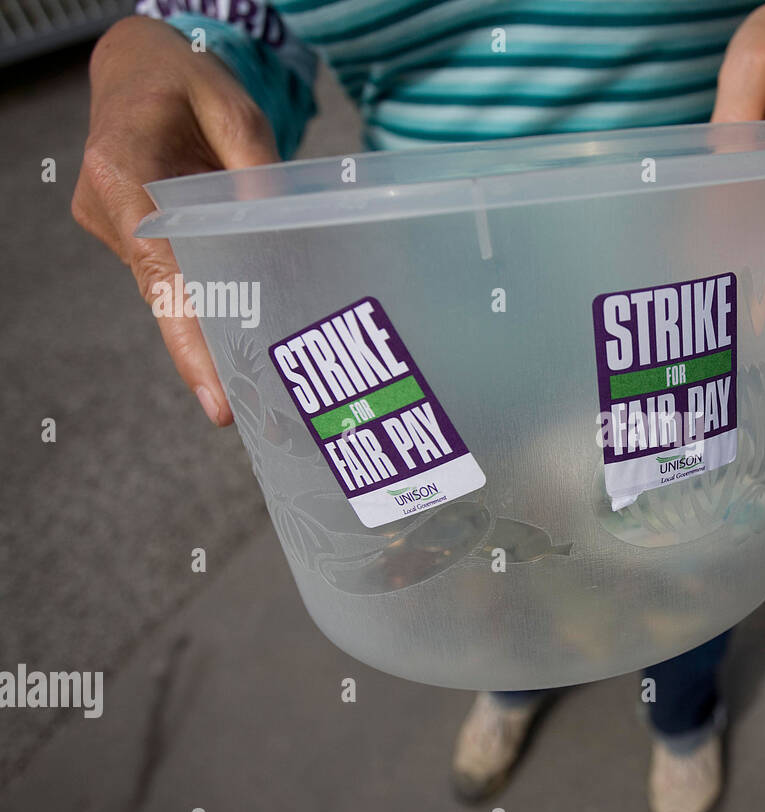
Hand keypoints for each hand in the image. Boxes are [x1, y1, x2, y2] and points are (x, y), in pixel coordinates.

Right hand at [72, 16, 279, 425]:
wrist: (134, 65)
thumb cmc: (183, 79)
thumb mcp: (231, 103)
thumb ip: (254, 162)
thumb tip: (275, 226)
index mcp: (123, 170)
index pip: (160, 270)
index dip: (189, 338)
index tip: (216, 398)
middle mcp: (108, 207)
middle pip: (163, 294)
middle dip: (203, 355)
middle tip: (250, 412)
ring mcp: (112, 225)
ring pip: (166, 290)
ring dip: (206, 331)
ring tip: (256, 386)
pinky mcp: (129, 233)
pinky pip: (170, 275)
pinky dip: (202, 302)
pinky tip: (241, 335)